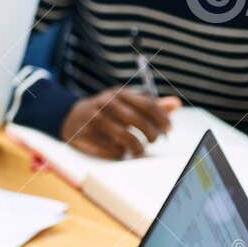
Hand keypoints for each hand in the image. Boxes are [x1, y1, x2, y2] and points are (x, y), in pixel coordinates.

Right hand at [60, 87, 180, 159]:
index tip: (168, 129)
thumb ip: (151, 105)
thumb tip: (176, 104)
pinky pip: (110, 148)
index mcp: (119, 93)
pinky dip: (120, 153)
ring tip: (139, 151)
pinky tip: (121, 151)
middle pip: (136, 120)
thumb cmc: (107, 111)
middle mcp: (105, 103)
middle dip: (151, 134)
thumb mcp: (127, 103)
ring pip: (124, 137)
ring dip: (137, 147)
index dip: (162, 118)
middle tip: (155, 141)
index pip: (147, 104)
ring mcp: (93, 119)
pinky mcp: (84, 134)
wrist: (71, 117)